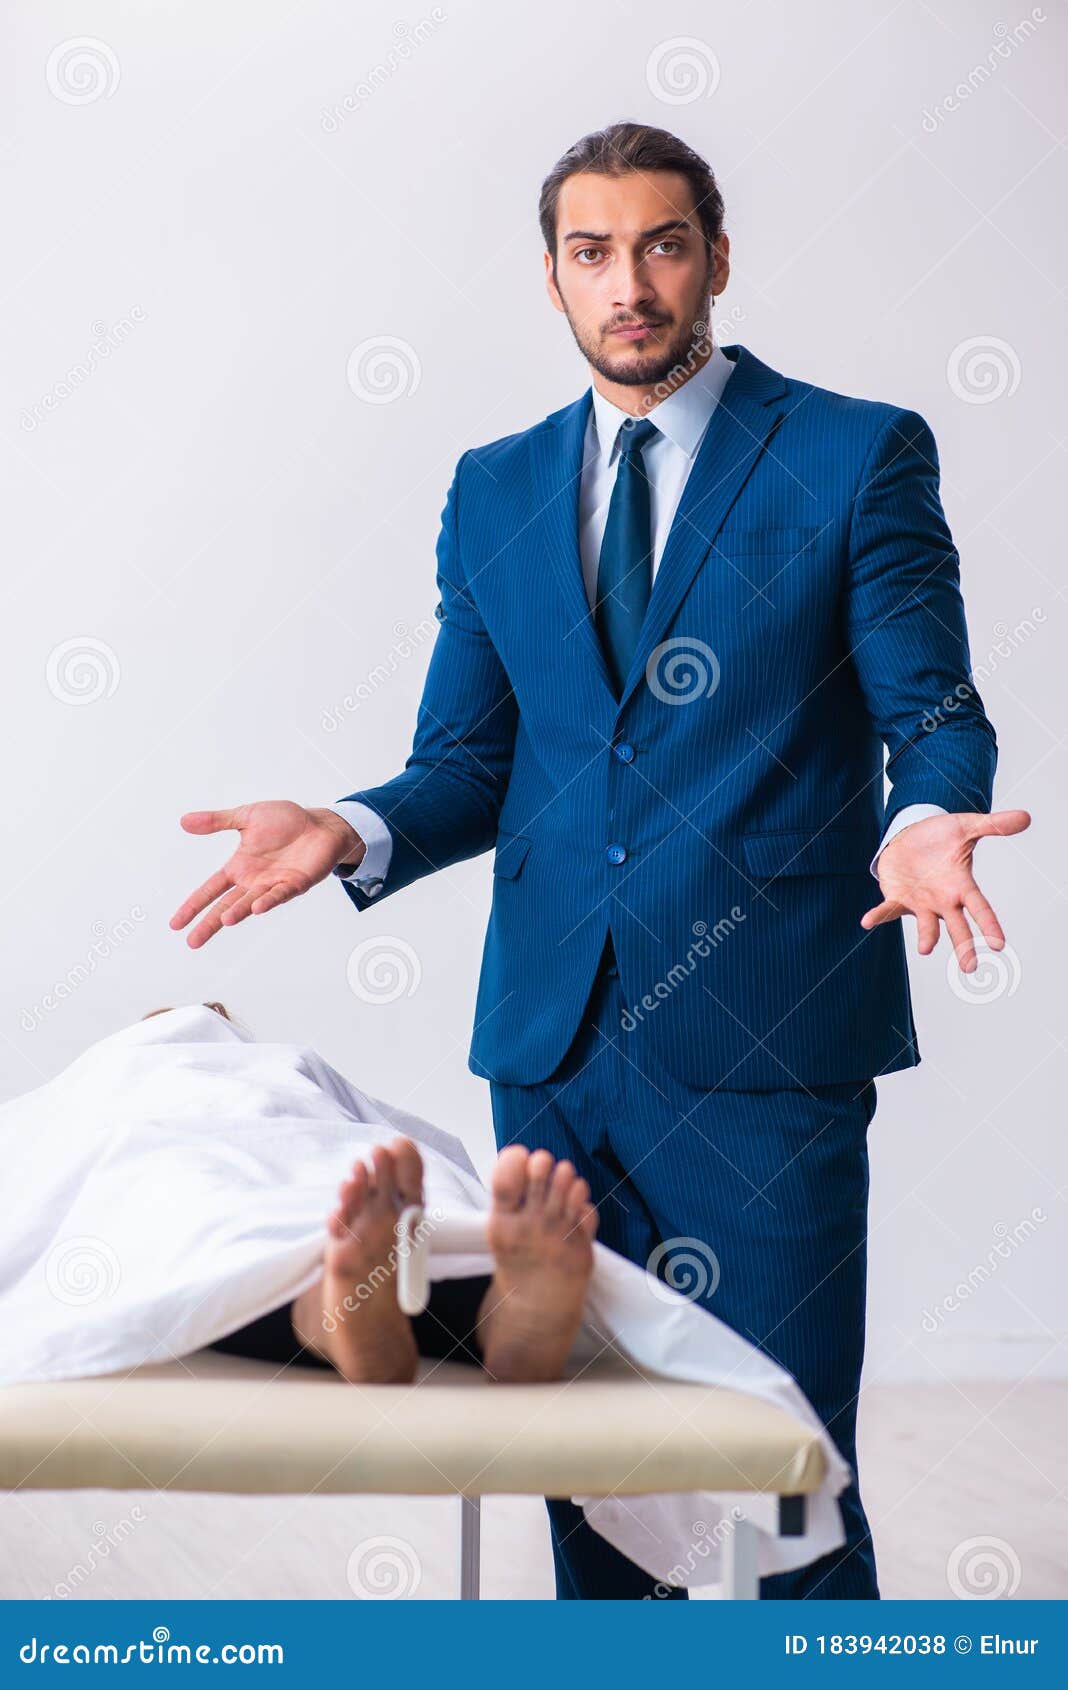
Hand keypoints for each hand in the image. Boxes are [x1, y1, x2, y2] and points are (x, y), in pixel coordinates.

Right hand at [170, 803, 363, 948]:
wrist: (320, 824)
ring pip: (251, 902)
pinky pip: (279, 895)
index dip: (193, 905)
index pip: (210, 889)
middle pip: (226, 905)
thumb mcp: (246, 817)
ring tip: (224, 921)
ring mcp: (274, 884)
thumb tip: (185, 821)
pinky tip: (257, 907)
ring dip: (238, 912)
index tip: (175, 923)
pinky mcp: (296, 883)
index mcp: (239, 867)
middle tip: (193, 941)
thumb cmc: (287, 822)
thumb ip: (217, 821)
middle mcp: (254, 881)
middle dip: (210, 923)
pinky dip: (268, 901)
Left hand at [860, 809, 1030, 971]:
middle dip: (963, 945)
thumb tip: (1026, 816)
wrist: (911, 836)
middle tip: (970, 967)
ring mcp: (920, 903)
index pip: (980, 907)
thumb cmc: (942, 837)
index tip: (998, 944)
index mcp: (962, 886)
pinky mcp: (897, 898)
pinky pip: (888, 910)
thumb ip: (994, 825)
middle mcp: (943, 900)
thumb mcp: (967, 827)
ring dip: (925, 936)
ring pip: (925, 924)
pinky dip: (878, 915)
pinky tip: (867, 921)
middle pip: (957, 926)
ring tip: (925, 949)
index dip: (989, 925)